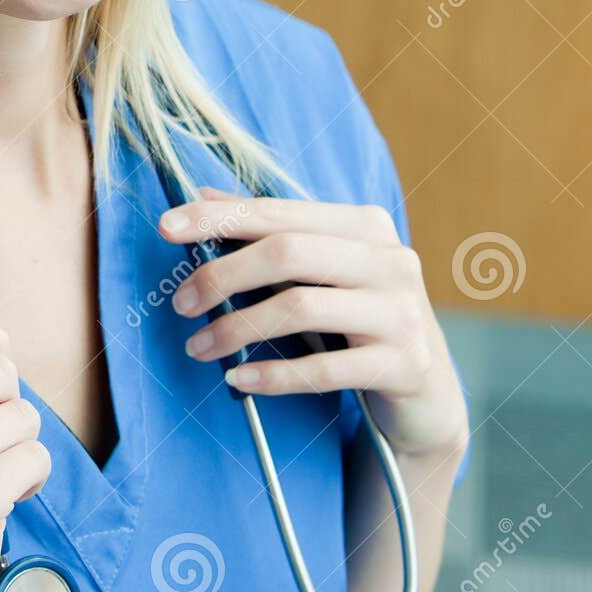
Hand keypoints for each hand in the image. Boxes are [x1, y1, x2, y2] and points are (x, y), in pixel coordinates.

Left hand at [158, 187, 468, 460]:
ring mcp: (402, 312)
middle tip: (180, 304)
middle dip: (222, 275)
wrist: (426, 394)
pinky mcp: (404, 364)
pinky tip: (238, 378)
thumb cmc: (360, 321)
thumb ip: (270, 234)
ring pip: (300, 307)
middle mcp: (390, 260)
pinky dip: (273, 375)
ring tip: (198, 346)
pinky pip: (324, 368)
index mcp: (366, 226)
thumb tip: (203, 197)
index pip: (278, 211)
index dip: (218, 217)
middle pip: (287, 252)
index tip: (165, 227)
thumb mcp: (323, 272)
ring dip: (236, 328)